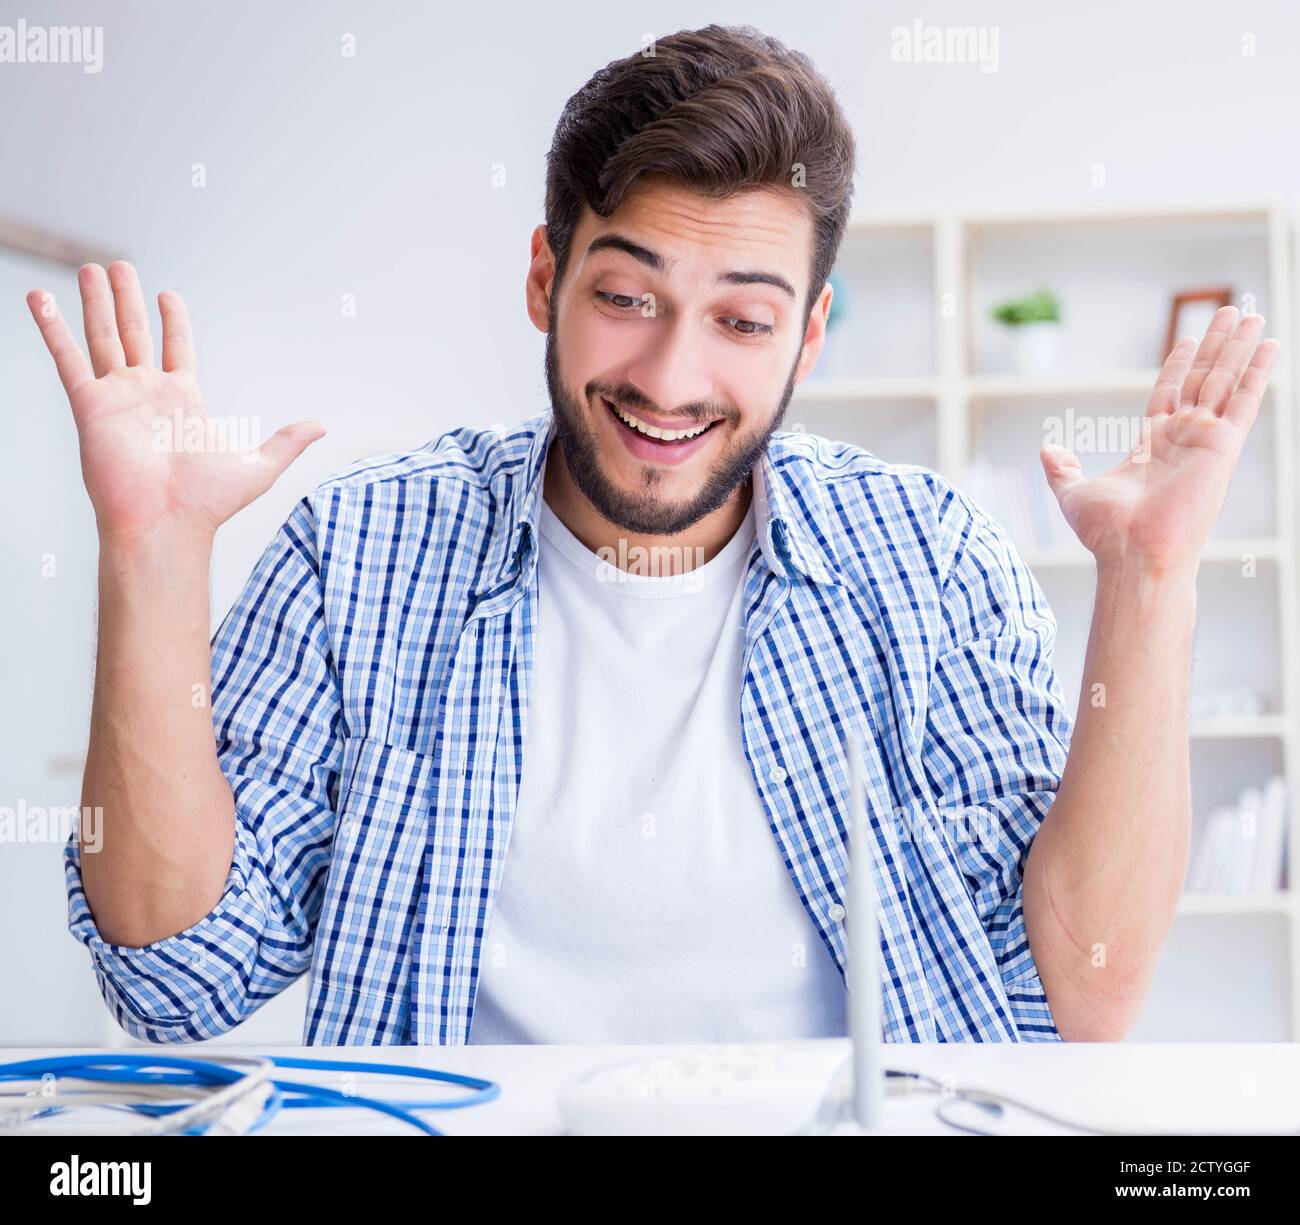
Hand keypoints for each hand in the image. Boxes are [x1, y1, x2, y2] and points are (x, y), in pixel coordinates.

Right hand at [27, 261, 323, 544]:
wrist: (167, 524)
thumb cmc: (207, 504)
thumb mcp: (259, 466)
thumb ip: (287, 442)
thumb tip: (322, 427)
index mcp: (183, 401)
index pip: (176, 349)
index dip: (174, 321)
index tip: (169, 294)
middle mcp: (146, 395)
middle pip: (134, 334)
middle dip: (127, 301)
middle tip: (118, 267)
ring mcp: (116, 398)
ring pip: (102, 337)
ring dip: (96, 303)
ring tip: (92, 268)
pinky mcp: (90, 405)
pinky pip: (67, 359)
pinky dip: (52, 328)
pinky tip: (39, 298)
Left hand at [1040, 306, 1279, 577]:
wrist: (1132, 553)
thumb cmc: (1107, 533)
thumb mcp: (1073, 492)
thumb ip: (1063, 468)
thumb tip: (1047, 449)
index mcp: (1154, 445)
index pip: (1169, 393)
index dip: (1179, 365)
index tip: (1187, 338)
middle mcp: (1184, 439)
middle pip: (1203, 380)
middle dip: (1216, 346)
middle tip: (1228, 311)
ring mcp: (1207, 440)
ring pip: (1226, 381)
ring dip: (1239, 347)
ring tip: (1250, 314)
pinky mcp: (1224, 446)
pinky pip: (1245, 400)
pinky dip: (1258, 371)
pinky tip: (1268, 344)